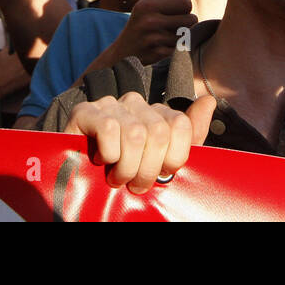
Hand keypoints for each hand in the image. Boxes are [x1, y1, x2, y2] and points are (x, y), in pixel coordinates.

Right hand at [64, 91, 216, 192]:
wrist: (76, 178)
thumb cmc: (123, 171)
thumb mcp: (161, 161)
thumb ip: (190, 135)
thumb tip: (209, 100)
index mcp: (156, 113)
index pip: (181, 124)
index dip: (174, 156)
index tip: (162, 174)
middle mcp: (136, 103)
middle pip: (159, 133)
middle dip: (148, 169)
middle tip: (135, 185)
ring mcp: (110, 104)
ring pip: (136, 134)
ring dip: (126, 167)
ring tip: (117, 178)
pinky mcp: (86, 111)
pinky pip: (109, 128)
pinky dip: (109, 153)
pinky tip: (101, 161)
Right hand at [110, 0, 197, 65]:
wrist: (123, 52)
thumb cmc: (141, 24)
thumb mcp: (151, 6)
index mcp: (148, 5)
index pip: (185, 4)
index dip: (184, 7)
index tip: (177, 10)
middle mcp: (150, 21)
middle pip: (191, 19)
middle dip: (187, 21)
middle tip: (176, 23)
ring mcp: (154, 39)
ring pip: (187, 34)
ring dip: (182, 35)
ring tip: (168, 34)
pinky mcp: (158, 53)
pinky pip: (181, 47)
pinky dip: (176, 46)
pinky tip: (165, 45)